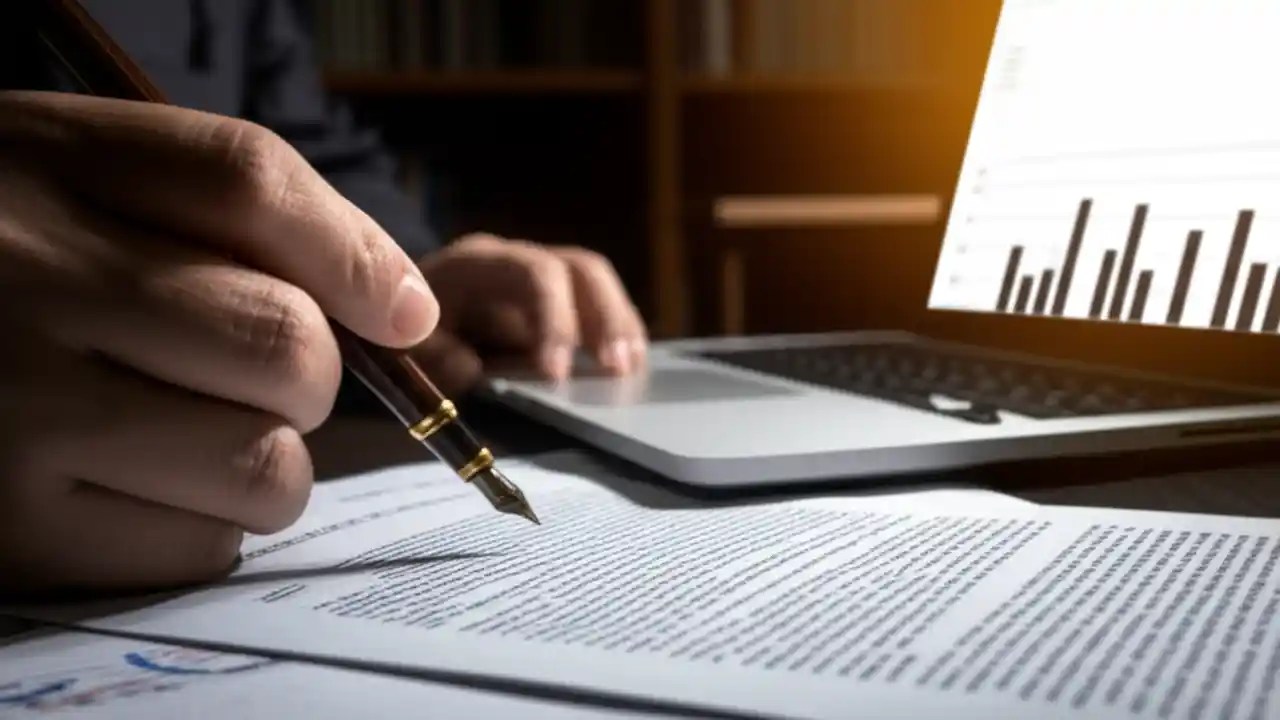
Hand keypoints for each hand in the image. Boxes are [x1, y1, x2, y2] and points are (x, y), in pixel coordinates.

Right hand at [0, 92, 438, 596]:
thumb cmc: (16, 259)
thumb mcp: (97, 180)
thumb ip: (248, 206)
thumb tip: (407, 312)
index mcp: (45, 168)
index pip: (246, 183)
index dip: (353, 255)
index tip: (397, 312)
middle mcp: (20, 287)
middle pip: (286, 347)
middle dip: (310, 371)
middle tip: (254, 369)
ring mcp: (13, 422)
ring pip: (264, 466)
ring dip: (268, 456)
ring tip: (194, 427)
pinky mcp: (15, 536)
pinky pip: (204, 546)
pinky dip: (205, 521)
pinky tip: (140, 479)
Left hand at [411, 233, 646, 394]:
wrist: (390, 315)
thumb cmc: (397, 333)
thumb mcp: (399, 347)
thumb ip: (428, 357)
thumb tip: (471, 370)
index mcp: (477, 264)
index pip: (533, 274)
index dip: (554, 320)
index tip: (558, 375)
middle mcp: (516, 262)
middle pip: (579, 269)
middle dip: (605, 318)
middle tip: (617, 370)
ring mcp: (541, 282)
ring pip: (596, 287)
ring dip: (619, 327)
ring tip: (631, 371)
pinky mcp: (554, 306)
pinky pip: (595, 311)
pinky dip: (615, 336)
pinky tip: (629, 370)